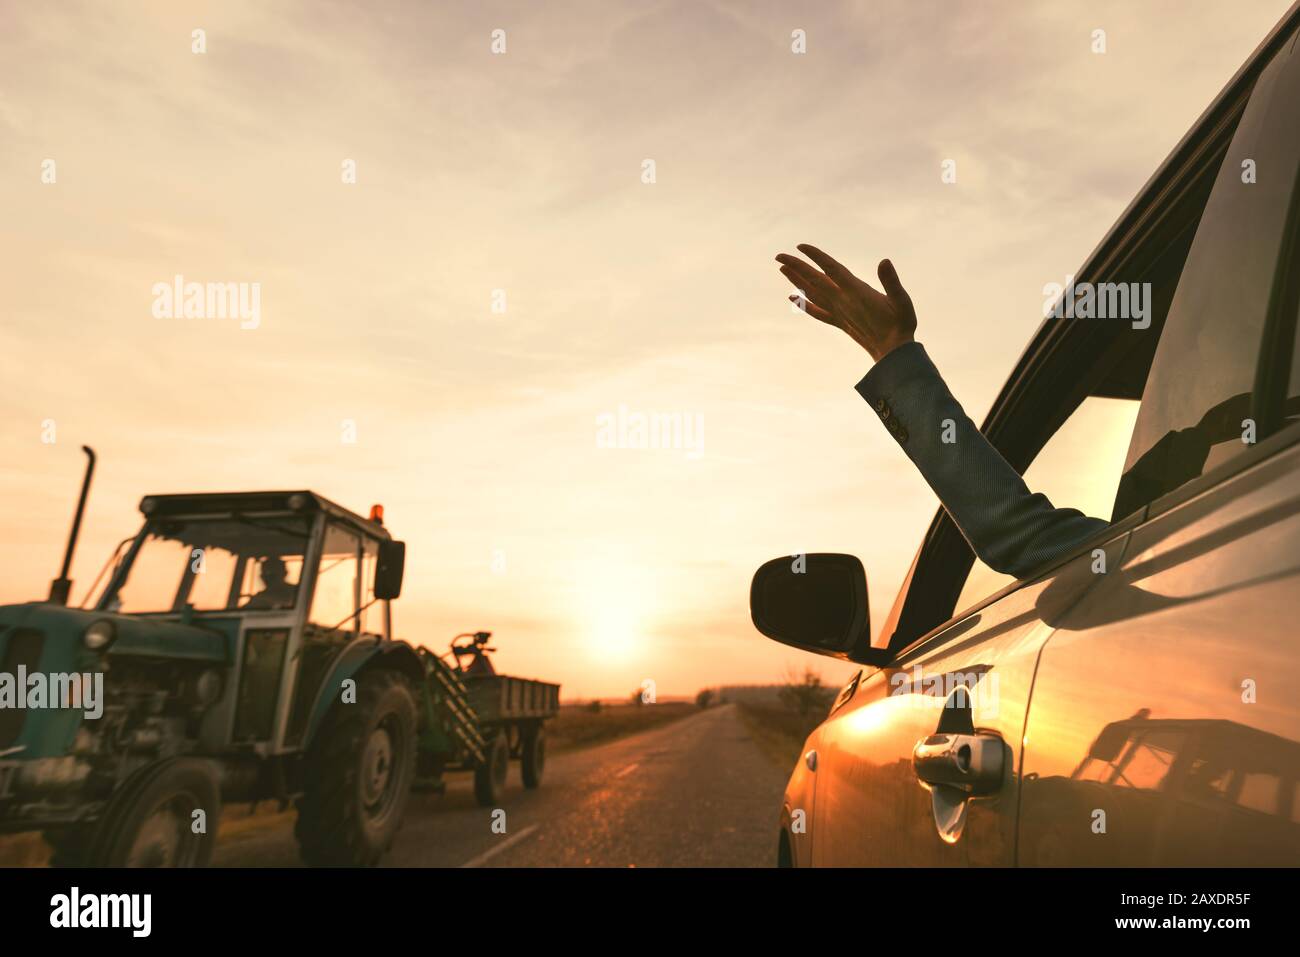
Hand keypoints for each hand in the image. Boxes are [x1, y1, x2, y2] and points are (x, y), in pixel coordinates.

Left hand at [775, 244, 916, 362]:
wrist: (893, 353)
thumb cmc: (901, 324)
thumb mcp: (901, 301)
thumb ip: (892, 282)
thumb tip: (885, 261)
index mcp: (856, 292)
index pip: (832, 270)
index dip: (816, 257)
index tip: (800, 247)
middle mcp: (842, 302)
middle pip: (815, 281)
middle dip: (796, 267)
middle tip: (778, 256)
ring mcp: (839, 313)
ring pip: (812, 294)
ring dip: (796, 281)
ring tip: (782, 269)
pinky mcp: (840, 322)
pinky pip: (817, 312)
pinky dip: (803, 304)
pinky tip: (793, 299)